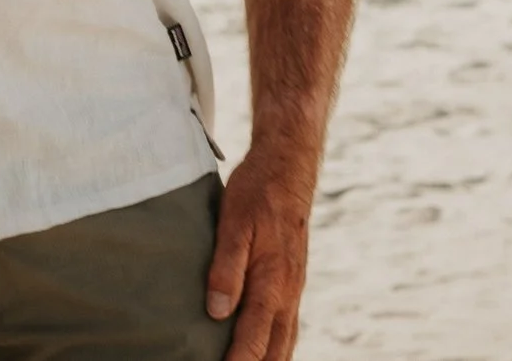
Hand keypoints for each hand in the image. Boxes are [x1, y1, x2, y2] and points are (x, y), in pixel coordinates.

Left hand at [206, 139, 317, 360]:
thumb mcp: (234, 223)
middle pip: (275, 351)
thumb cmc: (258, 192)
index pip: (253, 338)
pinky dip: (277, 348)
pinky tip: (266, 352)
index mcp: (273, 282)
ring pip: (285, 342)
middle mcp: (288, 293)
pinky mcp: (292, 281)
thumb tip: (218, 312)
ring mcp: (293, 289)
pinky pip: (287, 327)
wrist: (288, 168)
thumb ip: (226, 268)